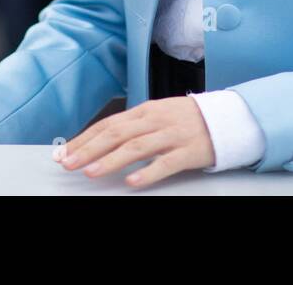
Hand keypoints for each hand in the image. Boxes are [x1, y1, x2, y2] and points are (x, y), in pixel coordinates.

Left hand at [55, 97, 214, 188]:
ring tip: (92, 172)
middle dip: (89, 149)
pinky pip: (166, 163)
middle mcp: (156, 120)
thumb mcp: (157, 115)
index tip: (65, 152)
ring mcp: (172, 135)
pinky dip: (147, 173)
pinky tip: (132, 182)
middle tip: (69, 163)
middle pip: (117, 134)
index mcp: (146, 110)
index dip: (85, 138)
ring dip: (111, 160)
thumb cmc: (187, 119)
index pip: (109, 124)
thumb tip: (100, 140)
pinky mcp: (188, 152)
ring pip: (136, 147)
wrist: (226, 119)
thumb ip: (132, 126)